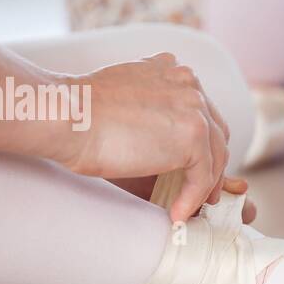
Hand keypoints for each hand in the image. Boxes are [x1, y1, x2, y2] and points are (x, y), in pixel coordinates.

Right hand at [54, 53, 229, 223]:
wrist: (68, 117)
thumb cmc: (82, 116)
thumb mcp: (128, 105)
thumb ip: (156, 118)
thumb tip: (171, 159)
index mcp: (172, 70)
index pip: (200, 111)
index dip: (200, 141)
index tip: (192, 166)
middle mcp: (188, 83)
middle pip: (215, 131)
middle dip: (210, 162)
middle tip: (201, 190)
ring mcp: (194, 107)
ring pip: (215, 155)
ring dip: (203, 185)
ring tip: (188, 206)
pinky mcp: (193, 135)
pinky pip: (203, 176)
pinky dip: (192, 198)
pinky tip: (176, 213)